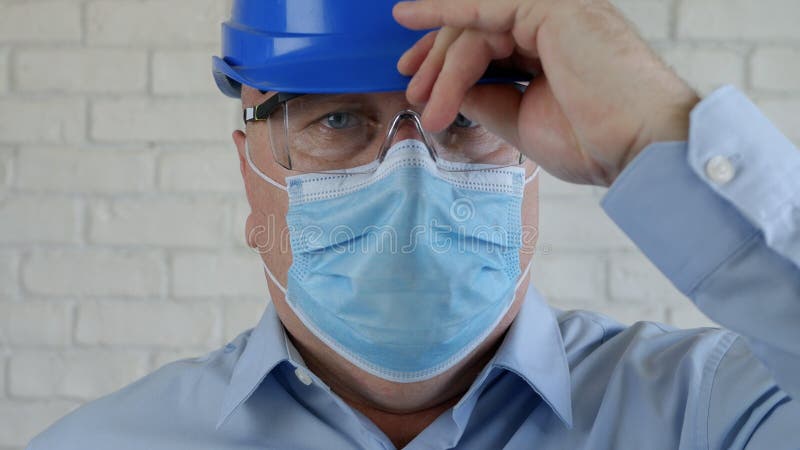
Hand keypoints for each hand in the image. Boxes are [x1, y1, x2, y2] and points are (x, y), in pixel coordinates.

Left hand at [393, 0, 700, 185]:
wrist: (637, 147)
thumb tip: (450, 90)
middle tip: (414, 94)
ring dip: (441, 62)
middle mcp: (553, 21)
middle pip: (474, 30)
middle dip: (436, 62)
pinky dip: (445, 11)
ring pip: (475, 26)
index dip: (446, 61)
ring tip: (424, 100)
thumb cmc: (593, 141)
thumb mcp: (520, 120)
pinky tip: (410, 17)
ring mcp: (555, 9)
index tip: (419, 85)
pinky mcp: (551, 7)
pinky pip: (484, 8)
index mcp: (551, 46)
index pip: (487, 42)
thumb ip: (486, 98)